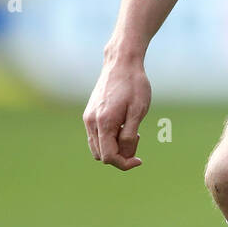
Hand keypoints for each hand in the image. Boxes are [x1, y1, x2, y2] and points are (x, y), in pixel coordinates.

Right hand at [83, 49, 150, 169]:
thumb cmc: (134, 85)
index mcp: (104, 123)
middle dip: (120, 155)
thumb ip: (130, 136)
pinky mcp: (89, 113)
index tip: (139, 160)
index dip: (125, 163)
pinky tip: (122, 125)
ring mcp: (88, 117)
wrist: (121, 63)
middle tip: (137, 138)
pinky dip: (108, 138)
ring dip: (114, 147)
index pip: (109, 157)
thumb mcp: (138, 112)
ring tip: (130, 131)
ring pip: (97, 147)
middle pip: (102, 155)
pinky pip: (96, 136)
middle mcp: (91, 122)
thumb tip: (125, 155)